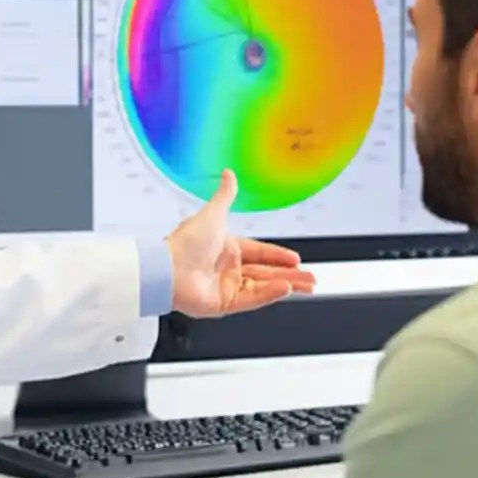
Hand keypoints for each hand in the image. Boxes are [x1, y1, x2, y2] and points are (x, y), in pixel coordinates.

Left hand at [166, 169, 315, 317]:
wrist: (166, 269)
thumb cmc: (185, 242)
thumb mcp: (212, 214)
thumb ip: (225, 196)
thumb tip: (228, 174)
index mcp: (226, 247)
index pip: (260, 252)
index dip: (279, 255)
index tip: (296, 258)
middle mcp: (227, 268)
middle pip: (266, 272)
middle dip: (290, 275)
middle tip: (310, 278)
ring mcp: (225, 287)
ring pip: (263, 287)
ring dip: (286, 285)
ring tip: (306, 286)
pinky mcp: (223, 304)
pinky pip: (252, 300)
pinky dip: (269, 294)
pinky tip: (285, 288)